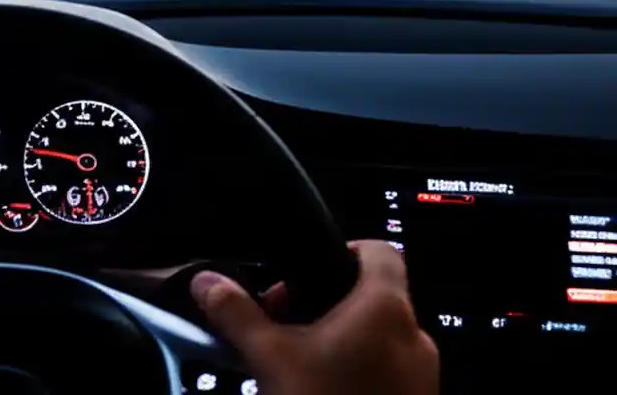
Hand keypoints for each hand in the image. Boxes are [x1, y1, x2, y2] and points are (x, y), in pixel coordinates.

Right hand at [190, 240, 438, 394]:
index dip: (343, 249)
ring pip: (380, 334)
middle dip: (325, 301)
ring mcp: (423, 372)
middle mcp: (415, 334)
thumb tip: (207, 282)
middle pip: (372, 294)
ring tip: (299, 358)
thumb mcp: (270, 356)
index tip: (306, 272)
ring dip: (341, 336)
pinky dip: (359, 365)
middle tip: (284, 322)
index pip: (380, 250)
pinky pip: (390, 367)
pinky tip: (323, 386)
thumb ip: (237, 313)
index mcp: (385, 307)